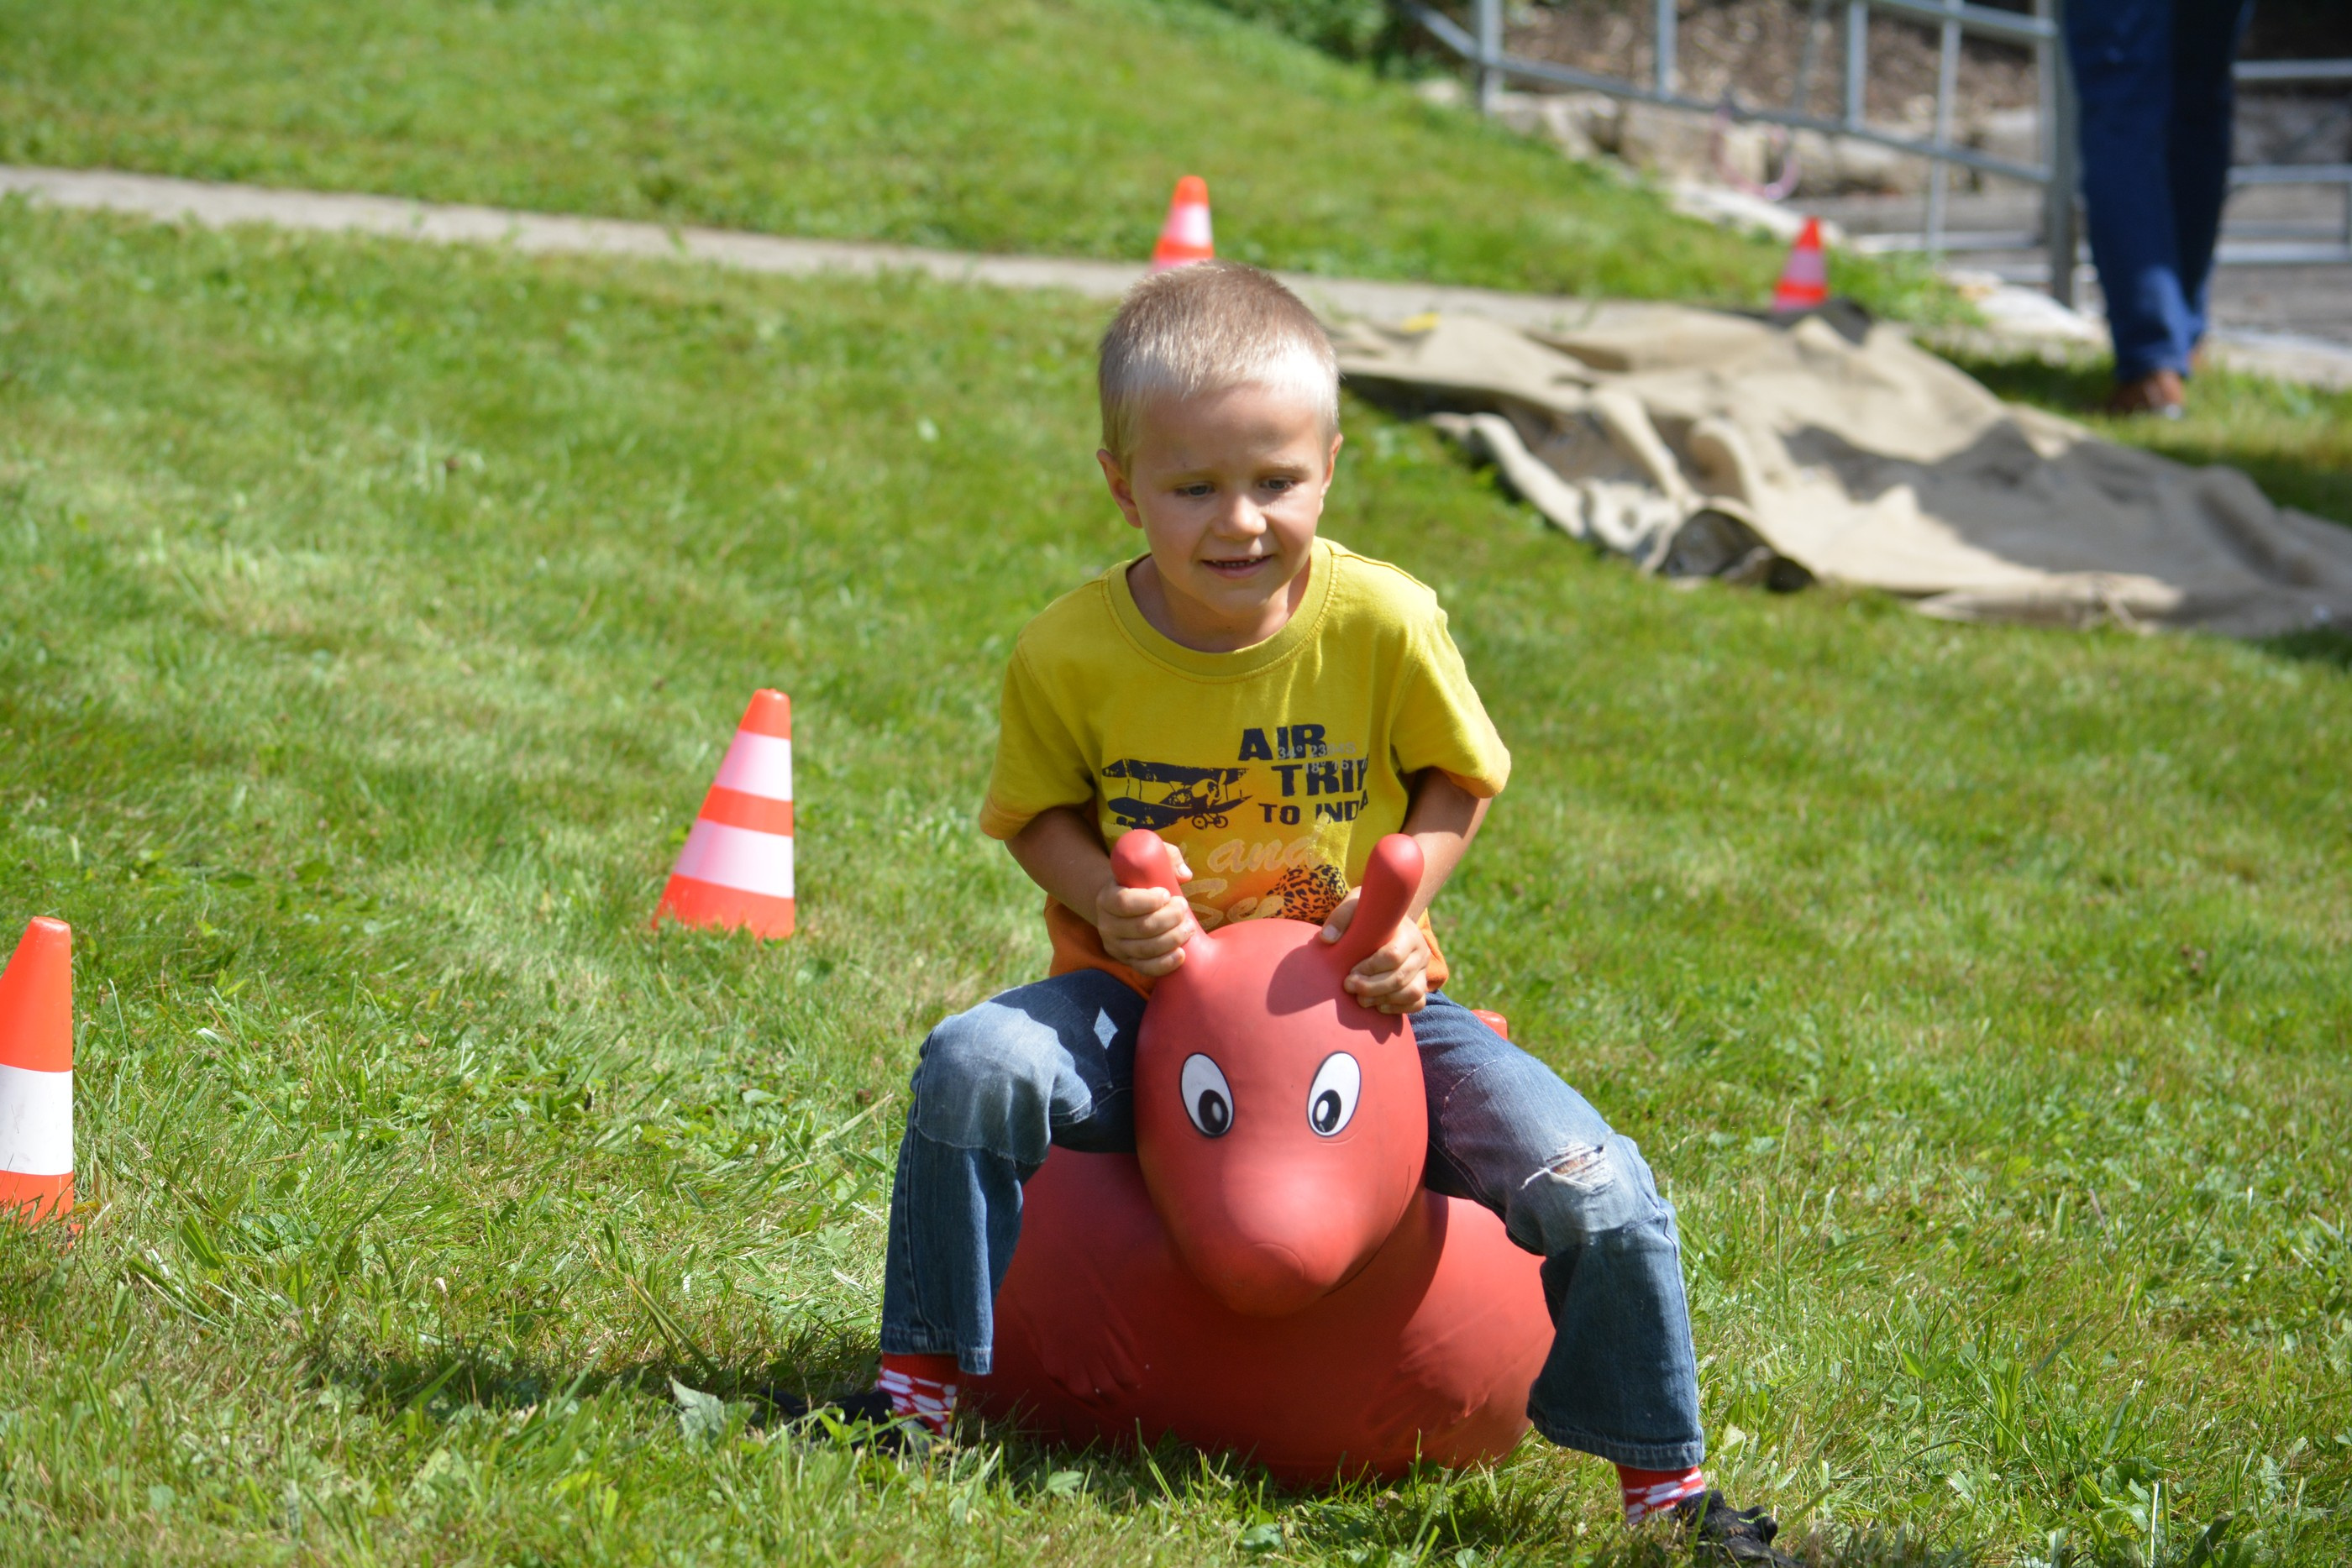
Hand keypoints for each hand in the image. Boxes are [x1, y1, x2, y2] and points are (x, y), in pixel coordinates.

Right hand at [1094, 850, 1197, 976]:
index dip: (1148, 901)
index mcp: (1107, 898)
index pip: (1124, 903)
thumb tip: (1184, 874)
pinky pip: (1145, 968)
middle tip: (1184, 908)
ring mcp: (1116, 946)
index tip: (1167, 894)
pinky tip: (1181, 954)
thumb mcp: (1148, 862)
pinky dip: (1165, 964)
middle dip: (1169, 918)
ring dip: (1172, 939)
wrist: (1121, 904)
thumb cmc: (1139, 880)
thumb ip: (1165, 858)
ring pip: (1145, 949)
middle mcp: (1106, 925)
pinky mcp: (1127, 961)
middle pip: (1140, 927)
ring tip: (1188, 928)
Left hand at [1317, 889, 1429, 1013]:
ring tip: (1361, 999)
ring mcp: (1423, 970)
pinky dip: (1397, 1008)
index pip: (1394, 955)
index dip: (1370, 968)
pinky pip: (1417, 1003)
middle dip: (1372, 987)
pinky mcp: (1422, 984)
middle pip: (1401, 977)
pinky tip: (1378, 1005)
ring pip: (1412, 993)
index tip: (1350, 972)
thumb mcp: (1355, 907)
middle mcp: (1421, 951)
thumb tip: (1327, 938)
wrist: (1387, 919)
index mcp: (1408, 932)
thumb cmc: (1368, 915)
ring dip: (1383, 999)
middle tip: (1349, 987)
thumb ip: (1341, 918)